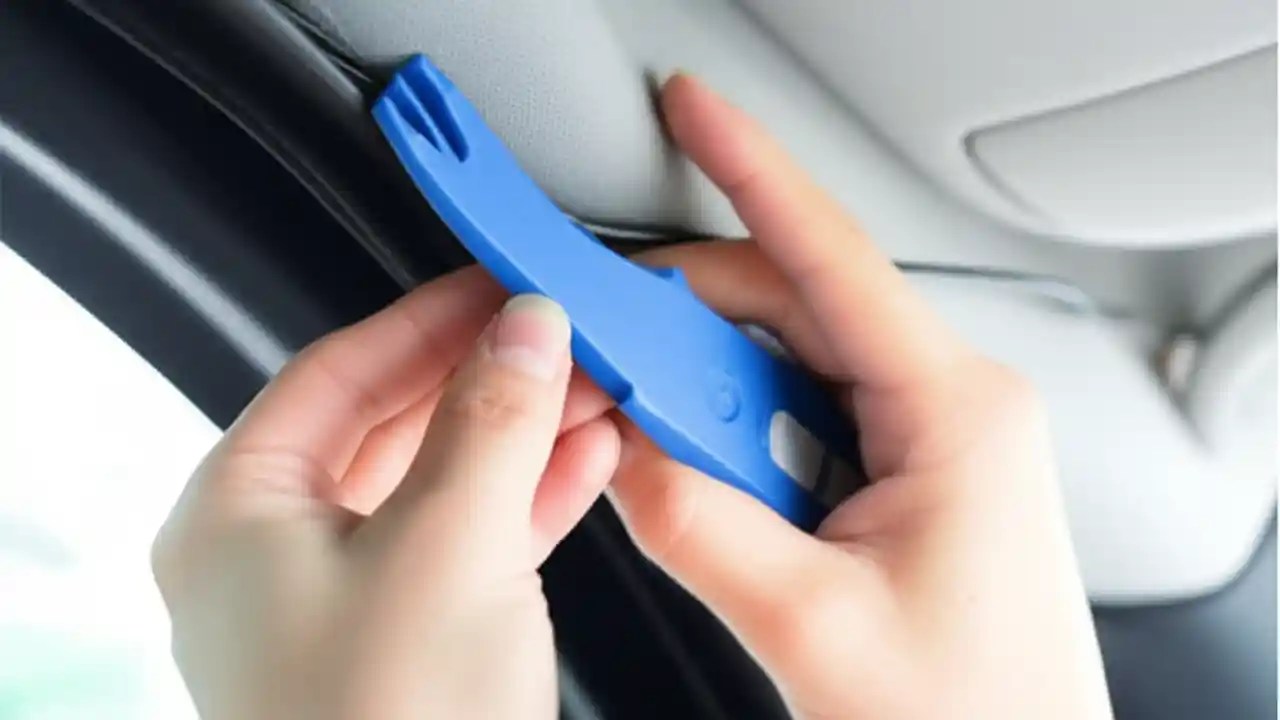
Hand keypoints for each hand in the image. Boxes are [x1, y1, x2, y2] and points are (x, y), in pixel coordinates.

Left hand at [152, 283, 616, 719]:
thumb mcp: (446, 546)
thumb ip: (491, 420)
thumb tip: (524, 329)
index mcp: (236, 517)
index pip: (336, 373)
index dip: (425, 319)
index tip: (497, 285)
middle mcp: (279, 557)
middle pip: (392, 422)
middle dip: (487, 376)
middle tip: (558, 333)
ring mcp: (347, 603)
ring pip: (441, 479)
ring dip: (521, 431)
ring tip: (591, 386)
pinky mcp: (412, 643)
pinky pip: (472, 539)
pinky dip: (531, 496)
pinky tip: (587, 459)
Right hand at [603, 76, 1113, 718]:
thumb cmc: (974, 715)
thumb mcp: (812, 627)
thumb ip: (697, 529)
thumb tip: (622, 453)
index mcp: (955, 413)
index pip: (831, 258)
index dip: (752, 170)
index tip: (694, 111)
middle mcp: (948, 406)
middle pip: (792, 304)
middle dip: (687, 311)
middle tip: (601, 335)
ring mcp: (924, 437)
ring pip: (786, 361)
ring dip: (706, 385)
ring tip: (648, 427)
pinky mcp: (898, 472)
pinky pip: (798, 413)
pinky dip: (732, 429)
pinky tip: (701, 469)